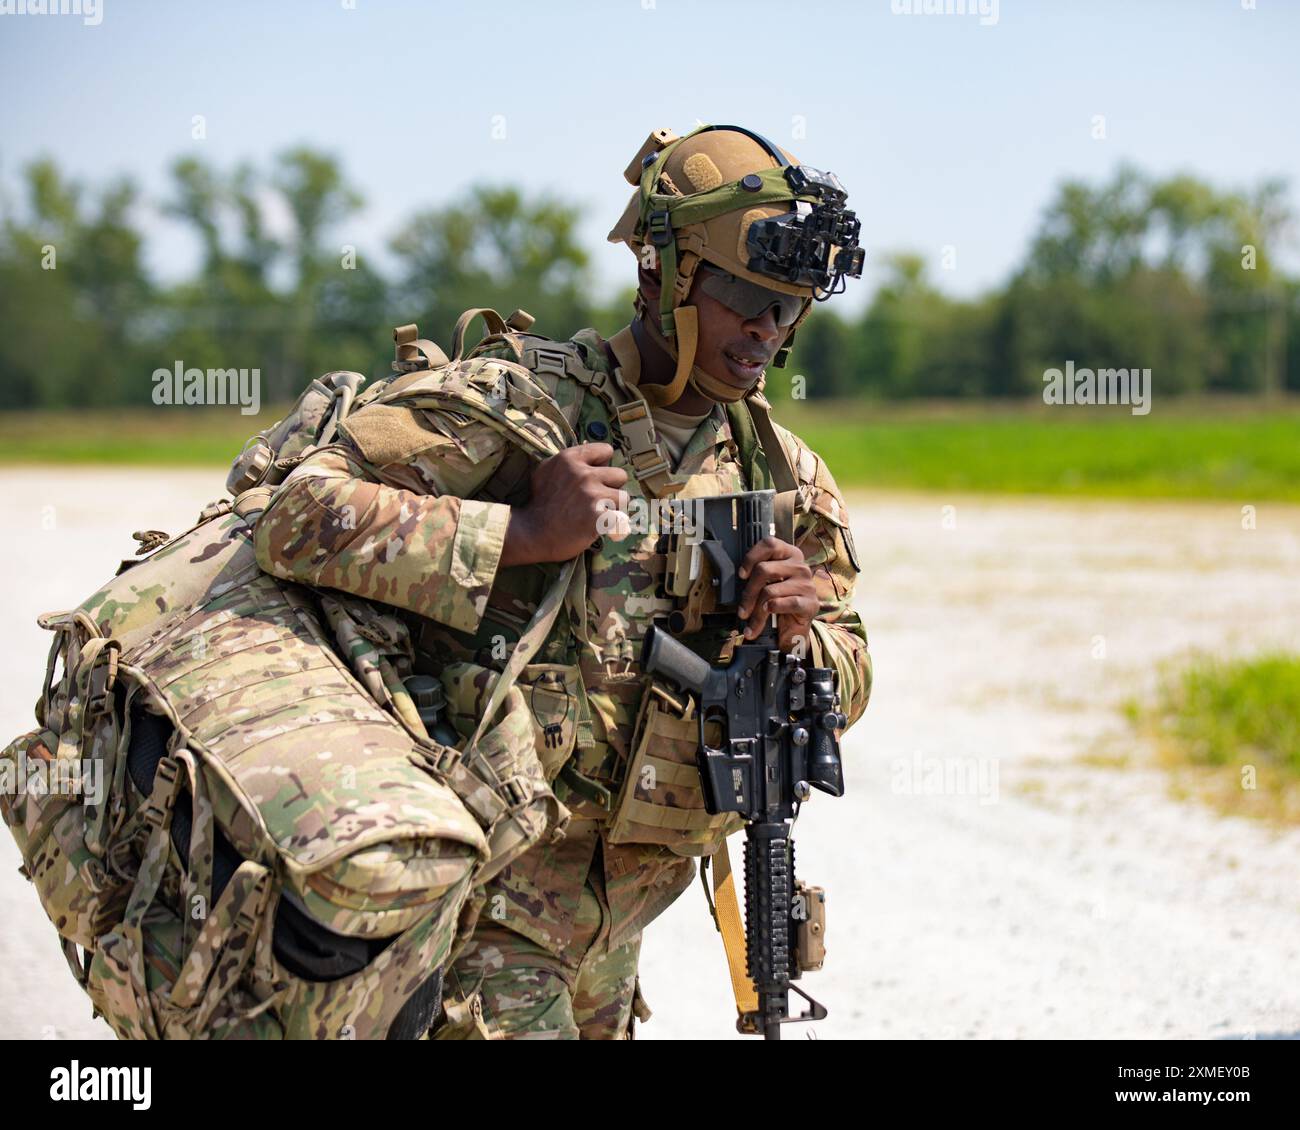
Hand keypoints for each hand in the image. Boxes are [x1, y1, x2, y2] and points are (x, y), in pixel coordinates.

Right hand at [500, 443, 629, 566]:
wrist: (531, 534)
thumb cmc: (539, 503)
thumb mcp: (546, 471)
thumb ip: (570, 461)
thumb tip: (596, 454)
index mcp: (570, 458)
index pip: (606, 450)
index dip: (603, 465)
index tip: (594, 478)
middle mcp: (583, 474)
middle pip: (620, 475)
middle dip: (611, 487)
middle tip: (595, 500)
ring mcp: (592, 495)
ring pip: (624, 497)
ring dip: (614, 507)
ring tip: (597, 514)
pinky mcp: (598, 517)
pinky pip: (622, 519)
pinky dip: (615, 525)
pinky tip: (603, 528)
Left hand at [735, 536, 818, 652]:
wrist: (794, 629)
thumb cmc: (778, 602)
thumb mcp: (768, 583)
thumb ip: (758, 573)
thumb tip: (739, 574)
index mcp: (790, 555)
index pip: (769, 544)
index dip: (751, 557)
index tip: (742, 575)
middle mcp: (800, 566)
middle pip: (764, 570)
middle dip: (748, 593)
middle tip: (742, 611)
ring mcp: (807, 584)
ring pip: (770, 591)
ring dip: (756, 611)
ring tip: (750, 623)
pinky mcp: (810, 603)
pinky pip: (783, 603)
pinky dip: (771, 610)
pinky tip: (767, 614)